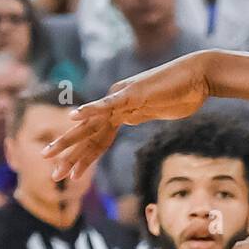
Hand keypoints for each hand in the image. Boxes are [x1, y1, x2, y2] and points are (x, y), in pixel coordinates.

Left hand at [45, 51, 214, 180]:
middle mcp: (117, 104)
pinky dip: (91, 110)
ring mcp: (123, 99)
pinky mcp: (133, 94)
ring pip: (92, 124)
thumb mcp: (160, 112)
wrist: (199, 76)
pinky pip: (108, 105)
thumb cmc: (185, 93)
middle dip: (69, 153)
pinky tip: (74, 117)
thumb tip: (134, 118)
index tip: (70, 173)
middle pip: (89, 134)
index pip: (99, 139)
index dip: (84, 158)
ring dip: (70, 140)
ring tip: (50, 154)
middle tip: (52, 171)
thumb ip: (143, 114)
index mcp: (122, 111)